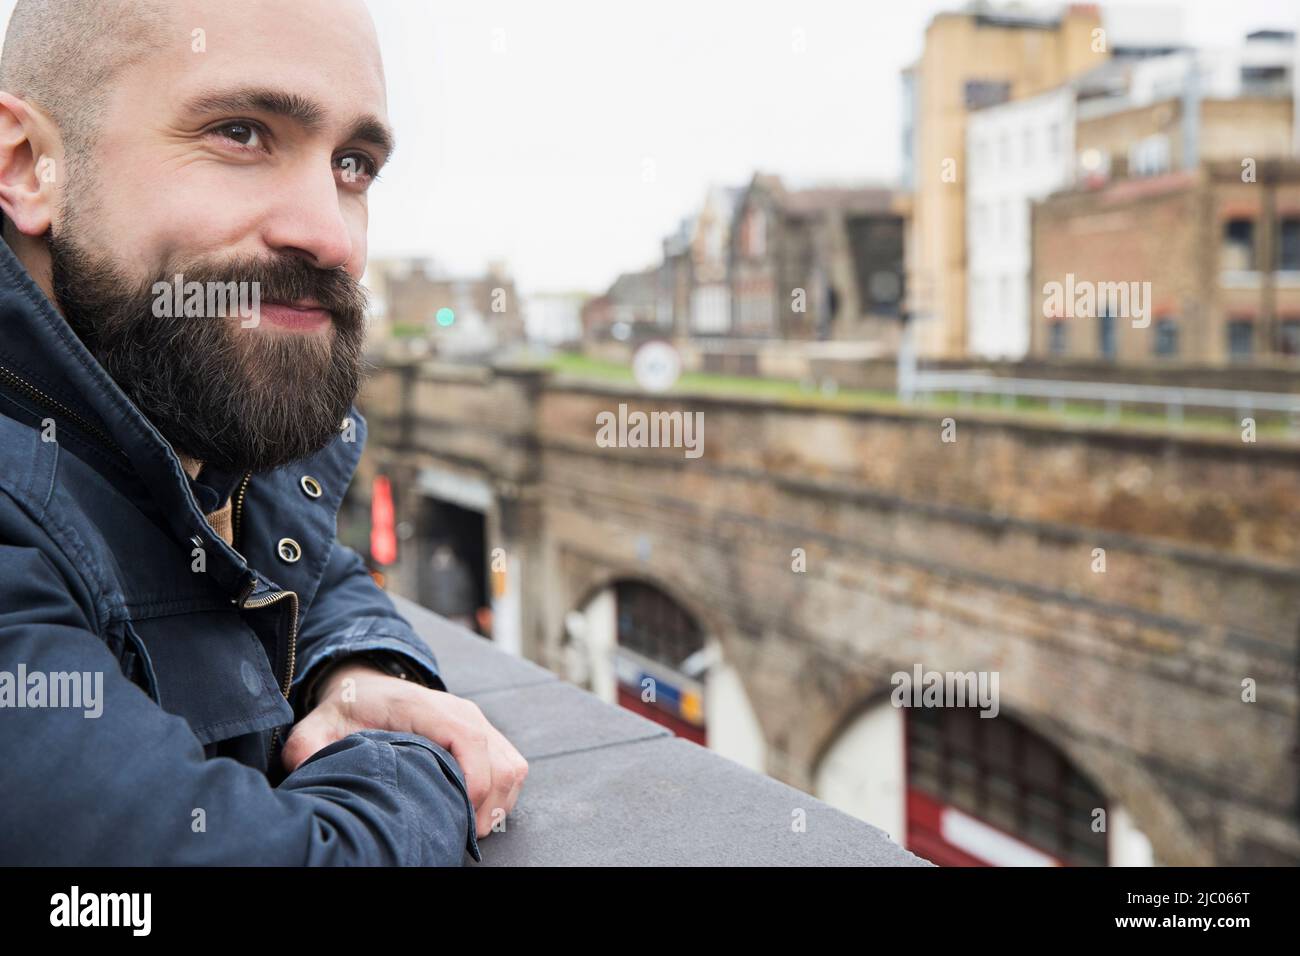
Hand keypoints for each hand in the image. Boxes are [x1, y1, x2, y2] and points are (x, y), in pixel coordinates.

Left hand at [281, 661, 527, 838]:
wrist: (369, 686)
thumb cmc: (349, 709)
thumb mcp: (318, 724)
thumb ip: (308, 746)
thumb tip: (303, 772)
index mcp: (424, 706)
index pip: (467, 737)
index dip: (472, 779)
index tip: (458, 813)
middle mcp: (460, 711)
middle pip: (499, 760)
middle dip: (486, 805)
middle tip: (458, 836)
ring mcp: (479, 723)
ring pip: (511, 768)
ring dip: (497, 803)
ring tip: (466, 828)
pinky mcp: (487, 736)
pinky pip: (512, 768)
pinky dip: (502, 795)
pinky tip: (475, 813)